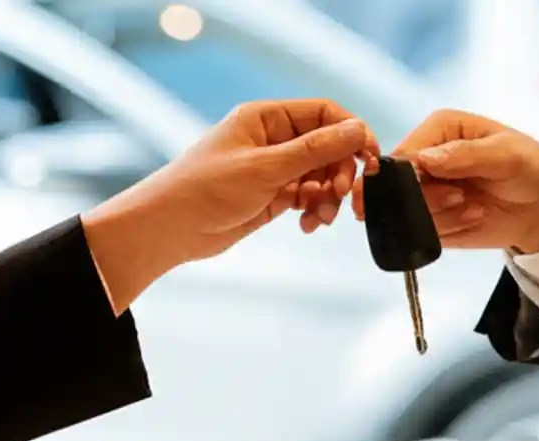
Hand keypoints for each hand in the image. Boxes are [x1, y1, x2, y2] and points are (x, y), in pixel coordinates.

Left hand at [83, 99, 378, 312]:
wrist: (169, 229)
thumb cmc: (204, 189)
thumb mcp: (266, 167)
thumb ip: (315, 150)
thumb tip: (357, 130)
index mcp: (266, 118)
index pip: (323, 113)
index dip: (350, 132)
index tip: (369, 157)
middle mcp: (272, 140)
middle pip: (327, 147)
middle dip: (339, 172)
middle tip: (340, 195)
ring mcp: (273, 169)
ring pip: (320, 176)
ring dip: (329, 197)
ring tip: (322, 217)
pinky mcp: (272, 196)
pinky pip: (308, 198)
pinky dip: (315, 210)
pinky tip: (309, 225)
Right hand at [354, 109, 538, 254]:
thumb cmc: (530, 168)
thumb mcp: (508, 154)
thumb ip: (467, 155)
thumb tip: (425, 159)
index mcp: (438, 130)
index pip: (404, 153)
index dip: (410, 175)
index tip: (440, 187)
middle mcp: (425, 158)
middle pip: (396, 186)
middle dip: (426, 199)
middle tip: (460, 198)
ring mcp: (426, 191)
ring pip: (406, 213)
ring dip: (441, 217)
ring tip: (475, 208)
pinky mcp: (430, 219)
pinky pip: (422, 232)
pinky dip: (448, 230)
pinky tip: (472, 218)